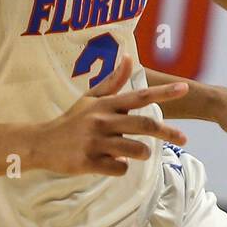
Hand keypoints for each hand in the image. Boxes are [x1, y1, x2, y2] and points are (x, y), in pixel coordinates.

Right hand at [31, 54, 189, 176]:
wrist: (42, 143)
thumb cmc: (71, 120)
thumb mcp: (90, 99)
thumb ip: (113, 81)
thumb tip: (129, 57)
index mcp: (105, 105)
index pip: (140, 95)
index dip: (164, 92)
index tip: (185, 88)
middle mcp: (102, 121)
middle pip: (144, 124)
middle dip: (168, 131)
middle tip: (184, 138)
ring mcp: (95, 142)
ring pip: (135, 150)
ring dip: (142, 153)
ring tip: (138, 152)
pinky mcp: (88, 162)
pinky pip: (119, 168)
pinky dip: (121, 168)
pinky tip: (113, 163)